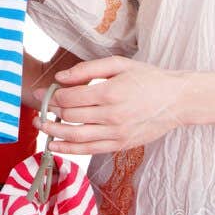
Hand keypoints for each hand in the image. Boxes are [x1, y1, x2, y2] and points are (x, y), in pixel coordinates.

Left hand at [34, 56, 191, 153]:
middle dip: (49, 113)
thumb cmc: (148, 78)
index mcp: (110, 92)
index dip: (51, 95)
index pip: (70, 97)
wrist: (177, 101)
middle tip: (37, 110)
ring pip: (76, 137)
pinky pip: (90, 150)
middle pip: (70, 117)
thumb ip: (88, 68)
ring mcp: (116, 133)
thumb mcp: (119, 64)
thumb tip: (60, 77)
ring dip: (54, 133)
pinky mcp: (121, 145)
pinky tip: (55, 145)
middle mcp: (112, 116)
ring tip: (40, 127)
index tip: (41, 92)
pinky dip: (69, 150)